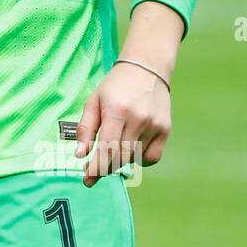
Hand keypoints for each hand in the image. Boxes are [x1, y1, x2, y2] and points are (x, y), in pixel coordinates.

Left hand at [76, 61, 171, 186]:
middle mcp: (138, 119)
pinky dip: (140, 159)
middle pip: (120, 157)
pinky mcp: (166, 129)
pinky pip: (152, 158)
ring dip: (121, 160)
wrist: (146, 69)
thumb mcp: (93, 101)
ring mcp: (154, 125)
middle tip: (94, 169)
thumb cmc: (114, 87)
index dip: (96, 167)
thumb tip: (80, 154)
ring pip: (134, 158)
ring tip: (115, 146)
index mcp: (116, 110)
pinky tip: (132, 149)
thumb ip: (85, 128)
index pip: (106, 148)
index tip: (87, 178)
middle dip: (105, 167)